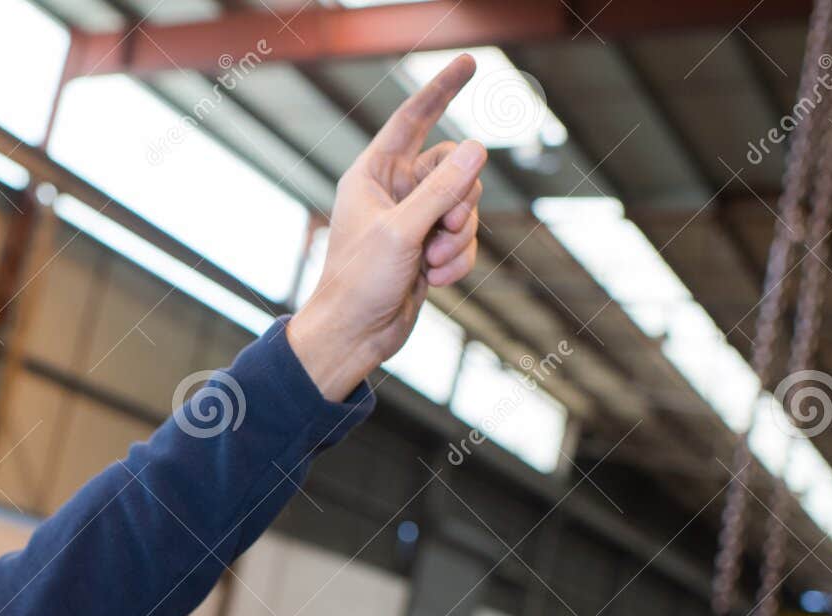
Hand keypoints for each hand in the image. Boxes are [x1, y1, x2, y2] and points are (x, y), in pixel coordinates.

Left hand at [287, 54, 485, 399]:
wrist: (354, 336)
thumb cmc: (360, 282)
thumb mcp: (402, 231)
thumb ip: (441, 189)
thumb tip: (478, 147)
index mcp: (373, 175)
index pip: (412, 120)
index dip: (441, 91)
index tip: (470, 63)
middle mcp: (393, 192)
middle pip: (454, 167)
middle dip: (460, 199)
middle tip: (445, 227)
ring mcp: (413, 221)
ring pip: (464, 206)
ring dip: (458, 238)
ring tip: (430, 263)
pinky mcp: (428, 249)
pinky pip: (464, 240)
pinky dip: (457, 261)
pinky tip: (434, 282)